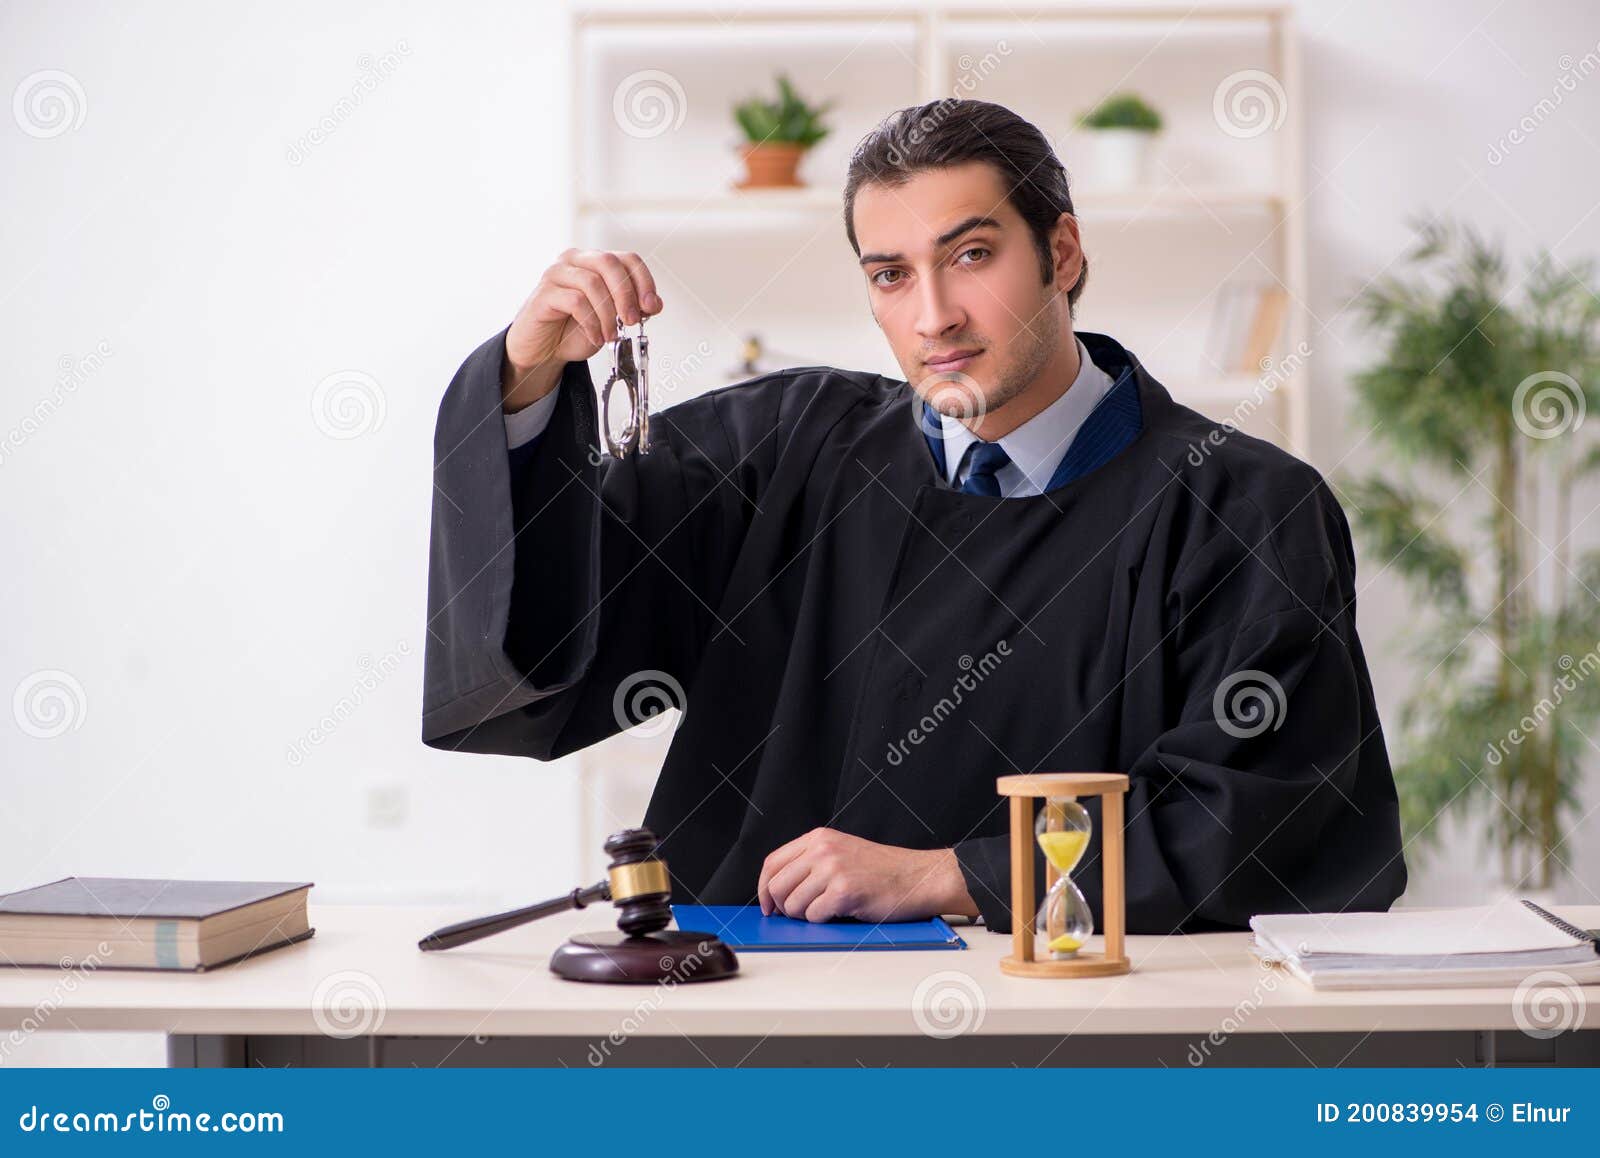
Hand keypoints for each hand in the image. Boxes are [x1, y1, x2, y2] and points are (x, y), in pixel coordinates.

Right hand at [501, 248, 661, 411]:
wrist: (543, 349)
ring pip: (592, 283)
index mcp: (595, 261)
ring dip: (607, 314)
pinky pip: (575, 301)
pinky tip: (595, 336)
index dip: (644, 281)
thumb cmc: (574, 329)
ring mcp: (557, 274)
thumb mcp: (612, 319)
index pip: (627, 259)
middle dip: (626, 294)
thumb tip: (654, 304)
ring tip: (611, 335)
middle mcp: (575, 260)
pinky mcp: (544, 293)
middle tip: (632, 321)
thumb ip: (633, 308)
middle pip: (609, 263)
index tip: (650, 306)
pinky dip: (590, 323)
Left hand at [757, 827, 979, 922]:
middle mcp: (822, 849)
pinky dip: (824, 921)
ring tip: (829, 910)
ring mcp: (833, 869)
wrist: (918, 877)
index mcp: (819, 838)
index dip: (764, 888)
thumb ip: (811, 862)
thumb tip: (777, 891)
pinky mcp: (844, 891)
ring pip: (793, 905)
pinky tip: (841, 912)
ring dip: (806, 916)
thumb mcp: (842, 852)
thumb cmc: (883, 871)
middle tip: (799, 915)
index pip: (772, 862)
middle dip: (783, 908)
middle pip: (776, 886)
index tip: (767, 905)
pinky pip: (814, 916)